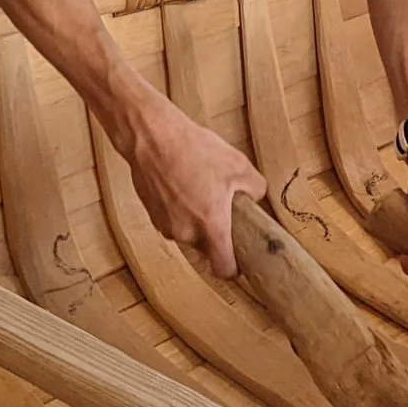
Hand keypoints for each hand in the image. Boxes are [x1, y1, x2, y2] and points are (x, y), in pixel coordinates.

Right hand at [94, 79, 265, 279]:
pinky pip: (173, 220)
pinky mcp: (151, 214)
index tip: (241, 261)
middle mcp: (185, 232)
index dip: (234, 269)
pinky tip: (184, 184)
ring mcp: (165, 225)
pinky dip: (180, 209)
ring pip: (189, 232)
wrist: (152, 137)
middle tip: (223, 206)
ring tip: (200, 188)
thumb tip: (255, 197)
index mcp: (211, 226)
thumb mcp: (239, 165)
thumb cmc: (194, 150)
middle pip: (206, 247)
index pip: (223, 269)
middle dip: (216, 232)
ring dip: (197, 219)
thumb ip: (255, 189)